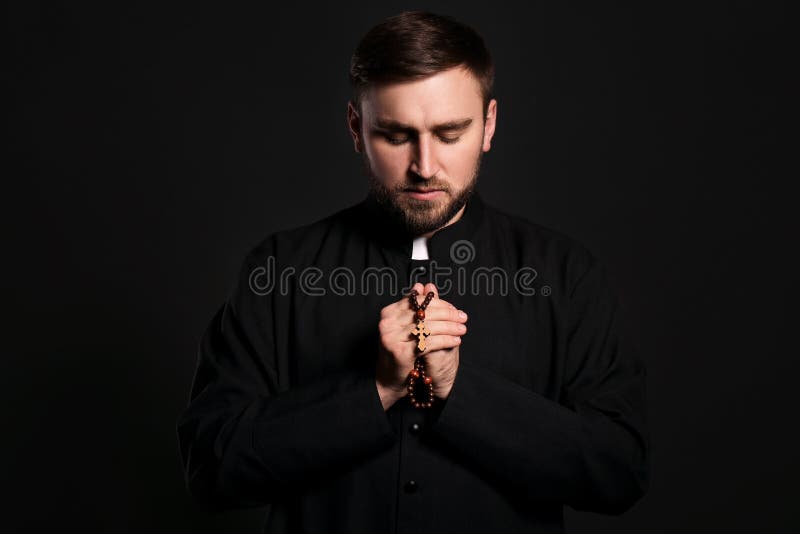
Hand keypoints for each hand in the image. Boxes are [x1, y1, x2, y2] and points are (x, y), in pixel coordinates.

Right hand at [375, 282, 467, 409]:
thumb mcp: (404, 326)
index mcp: (388, 313)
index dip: (439, 304)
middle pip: (424, 313)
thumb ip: (413, 307)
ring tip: (462, 329)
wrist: (388, 379)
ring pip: (428, 327)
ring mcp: (392, 337)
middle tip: (463, 317)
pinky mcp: (401, 352)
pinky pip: (429, 342)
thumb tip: (423, 285)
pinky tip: (456, 340)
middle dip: (447, 315)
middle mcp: (387, 323)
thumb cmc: (399, 350)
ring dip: (450, 328)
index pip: (418, 301)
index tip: (454, 309)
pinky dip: (445, 340)